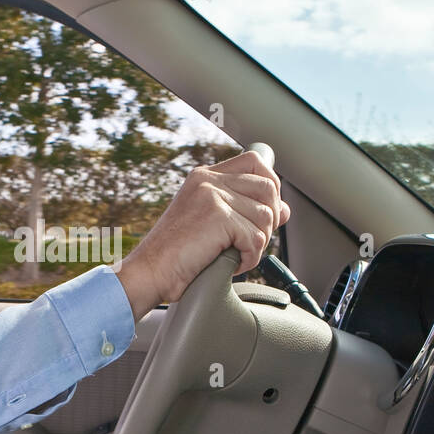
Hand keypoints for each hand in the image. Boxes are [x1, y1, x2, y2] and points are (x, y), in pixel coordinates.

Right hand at [111, 150, 288, 321]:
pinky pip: (255, 238)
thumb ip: (244, 210)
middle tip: (251, 241)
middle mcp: (208, 180)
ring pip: (265, 216)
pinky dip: (249, 258)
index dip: (270, 185)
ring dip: (258, 244)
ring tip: (236, 255)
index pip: (254, 161)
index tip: (267, 210)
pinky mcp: (218, 217)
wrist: (150, 272)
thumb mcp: (212, 224)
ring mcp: (213, 196)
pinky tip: (232, 264)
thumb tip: (284, 209)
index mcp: (204, 176)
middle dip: (270, 219)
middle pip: (268, 187)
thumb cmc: (175, 254)